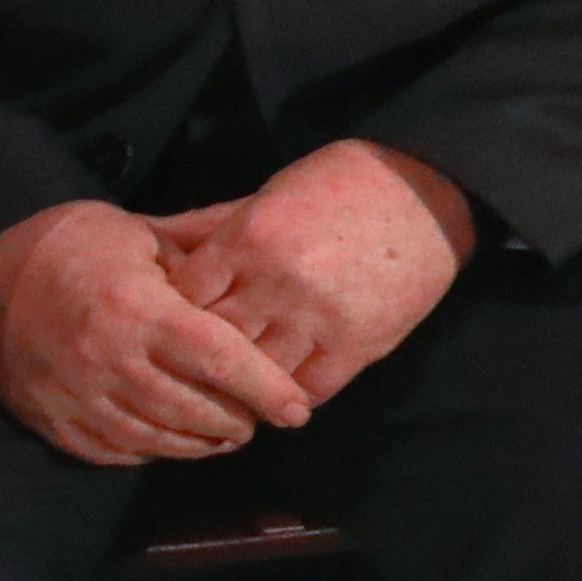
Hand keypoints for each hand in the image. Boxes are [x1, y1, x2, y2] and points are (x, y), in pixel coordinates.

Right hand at [0, 200, 312, 464]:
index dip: (266, 389)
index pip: (219, 360)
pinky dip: (152, 452)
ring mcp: (75, 398)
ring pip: (157, 440)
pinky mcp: (49, 421)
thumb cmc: (68, 242)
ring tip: (229, 434)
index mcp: (137, 311)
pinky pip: (113, 452)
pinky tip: (174, 441)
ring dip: (201, 444)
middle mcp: (108, 362)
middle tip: (264, 418)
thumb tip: (262, 266)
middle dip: (239, 422)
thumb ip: (200, 258)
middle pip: (194, 411)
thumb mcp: (140, 234)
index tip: (299, 408)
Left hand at [152, 141, 476, 404]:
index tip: (168, 321)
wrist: (430, 192)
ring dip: (238, 386)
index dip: (169, 311)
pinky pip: (306, 390)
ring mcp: (318, 319)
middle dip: (195, 355)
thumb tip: (151, 244)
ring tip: (226, 393)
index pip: (181, 296)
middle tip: (185, 368)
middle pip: (210, 341)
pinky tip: (275, 394)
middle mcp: (276, 284)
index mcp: (248, 239)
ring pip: (254, 375)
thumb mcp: (268, 193)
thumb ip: (213, 226)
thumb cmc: (342, 183)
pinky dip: (285, 397)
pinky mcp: (358, 345)